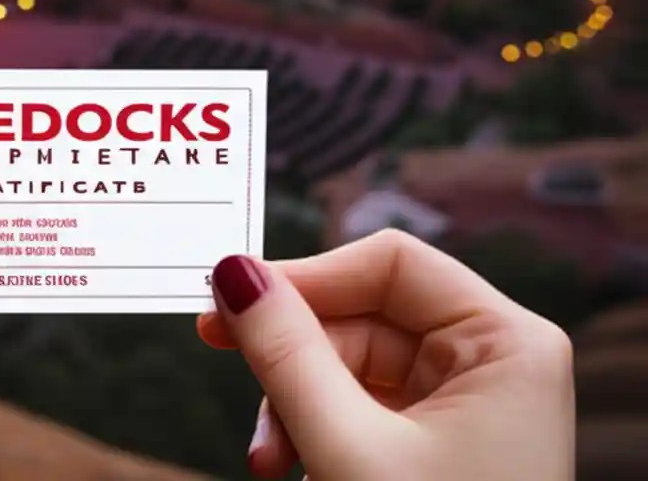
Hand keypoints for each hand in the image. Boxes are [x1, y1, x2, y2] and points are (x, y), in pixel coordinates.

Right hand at [197, 229, 574, 479]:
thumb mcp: (346, 446)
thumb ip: (285, 353)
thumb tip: (233, 273)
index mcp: (505, 344)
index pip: (391, 264)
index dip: (308, 275)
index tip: (234, 297)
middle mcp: (491, 362)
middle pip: (362, 315)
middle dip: (291, 357)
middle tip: (217, 351)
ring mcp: (464, 405)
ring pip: (349, 365)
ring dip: (293, 404)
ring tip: (269, 460)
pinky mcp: (435, 443)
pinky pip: (357, 407)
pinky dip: (313, 431)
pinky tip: (290, 468)